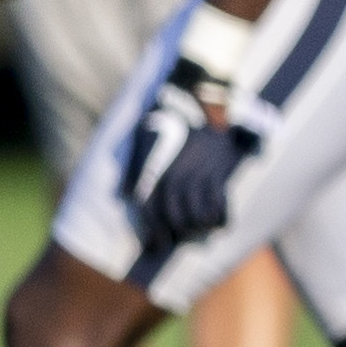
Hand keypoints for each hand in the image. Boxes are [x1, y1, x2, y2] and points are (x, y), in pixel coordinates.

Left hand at [123, 60, 261, 247]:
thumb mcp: (142, 140)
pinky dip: (222, 219)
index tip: (157, 247)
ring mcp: (199, 176)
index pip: (150, 212)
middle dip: (177, 234)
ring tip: (201, 230)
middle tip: (181, 240)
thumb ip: (133, 167)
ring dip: (200, 227)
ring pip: (198, 217)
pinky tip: (221, 220)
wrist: (201, 99)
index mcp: (153, 170)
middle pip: (175, 218)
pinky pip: (221, 207)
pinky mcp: (220, 174)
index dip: (154, 234)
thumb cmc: (168, 121)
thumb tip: (123, 193)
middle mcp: (175, 177)